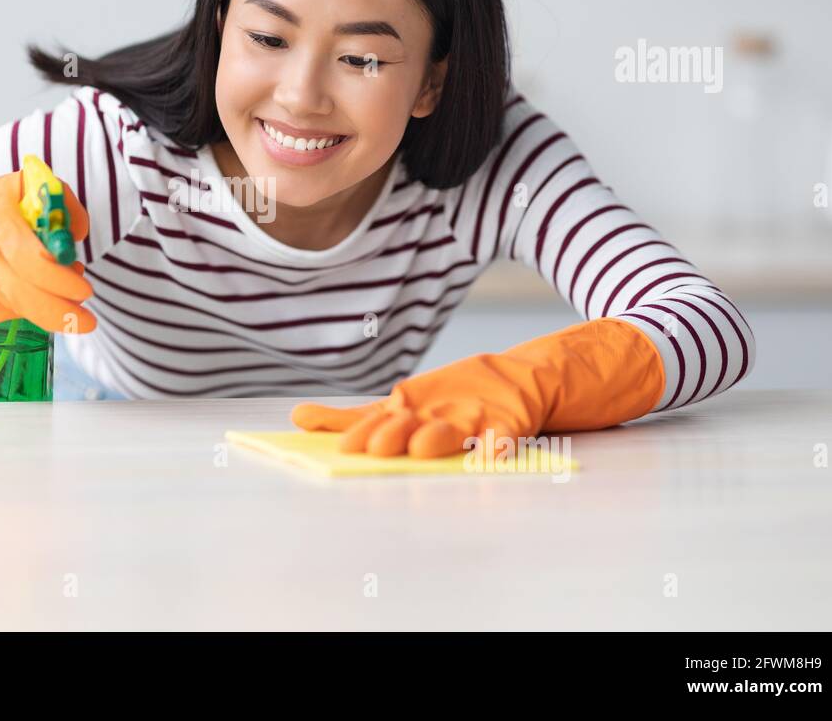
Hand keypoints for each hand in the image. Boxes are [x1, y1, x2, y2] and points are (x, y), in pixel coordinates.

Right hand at [0, 170, 96, 331]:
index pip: (33, 263)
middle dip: (63, 315)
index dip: (61, 282)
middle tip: (86, 321)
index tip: (84, 290)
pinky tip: (30, 290)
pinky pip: (11, 313)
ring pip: (23, 310)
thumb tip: (78, 233)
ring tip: (67, 295)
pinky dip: (28, 306)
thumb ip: (59, 200)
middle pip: (29, 300)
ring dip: (52, 308)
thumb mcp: (22, 186)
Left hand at [291, 318, 666, 458]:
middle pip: (412, 420)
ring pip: (454, 428)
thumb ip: (352, 417)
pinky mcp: (512, 419)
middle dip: (393, 433)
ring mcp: (477, 412)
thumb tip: (297, 418)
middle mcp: (441, 407)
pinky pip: (506, 436)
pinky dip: (499, 446)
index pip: (379, 417)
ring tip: (425, 449)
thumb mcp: (406, 404)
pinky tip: (491, 458)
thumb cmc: (458, 397)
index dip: (358, 431)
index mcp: (413, 403)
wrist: (534, 374)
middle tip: (375, 447)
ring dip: (439, 438)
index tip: (337, 448)